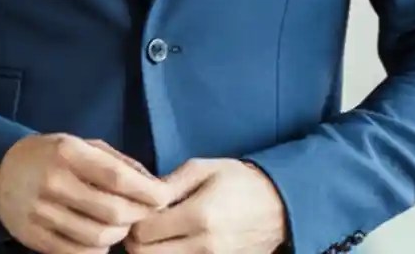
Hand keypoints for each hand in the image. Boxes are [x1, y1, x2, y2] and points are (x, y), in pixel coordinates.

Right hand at [0, 134, 175, 253]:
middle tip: (146, 213)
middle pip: (111, 212)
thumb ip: (119, 163)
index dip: (147, 192)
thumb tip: (155, 186)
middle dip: (138, 216)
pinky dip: (97, 251)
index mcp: (68, 153)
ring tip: (122, 224)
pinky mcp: (33, 236)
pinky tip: (101, 240)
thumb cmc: (53, 155)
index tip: (164, 198)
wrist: (0, 170)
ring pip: (97, 237)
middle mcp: (53, 182)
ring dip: (119, 235)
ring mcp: (41, 212)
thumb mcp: (84, 144)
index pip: (117, 177)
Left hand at [125, 159, 286, 253]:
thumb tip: (140, 199)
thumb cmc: (240, 182)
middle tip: (145, 223)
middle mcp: (205, 246)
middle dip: (137, 240)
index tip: (141, 209)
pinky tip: (176, 242)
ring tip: (160, 233)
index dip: (134, 220)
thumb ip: (169, 184)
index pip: (143, 231)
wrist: (280, 206)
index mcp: (199, 216)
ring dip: (152, 251)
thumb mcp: (204, 169)